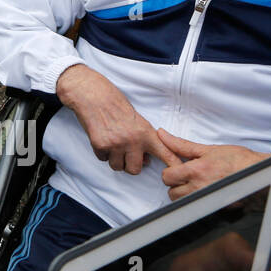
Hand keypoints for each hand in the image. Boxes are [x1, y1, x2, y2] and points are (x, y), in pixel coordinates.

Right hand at [57, 64, 180, 174]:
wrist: (93, 95)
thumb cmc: (116, 104)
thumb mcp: (138, 121)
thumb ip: (145, 141)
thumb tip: (146, 160)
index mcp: (146, 133)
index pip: (166, 154)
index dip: (174, 166)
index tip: (177, 175)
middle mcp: (132, 140)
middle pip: (135, 170)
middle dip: (130, 165)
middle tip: (126, 154)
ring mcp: (116, 144)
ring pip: (117, 167)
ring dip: (115, 159)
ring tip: (113, 145)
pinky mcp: (100, 145)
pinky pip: (102, 159)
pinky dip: (102, 153)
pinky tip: (102, 139)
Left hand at [158, 130, 266, 200]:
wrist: (261, 173)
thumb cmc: (238, 160)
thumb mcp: (208, 149)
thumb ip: (181, 145)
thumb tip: (162, 135)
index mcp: (197, 171)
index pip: (167, 176)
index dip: (170, 171)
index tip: (178, 168)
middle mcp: (201, 188)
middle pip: (172, 193)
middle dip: (176, 185)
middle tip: (187, 177)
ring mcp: (208, 200)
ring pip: (183, 203)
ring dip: (185, 195)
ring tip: (196, 184)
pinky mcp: (216, 208)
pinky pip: (197, 208)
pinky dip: (197, 202)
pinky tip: (205, 192)